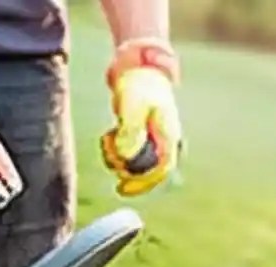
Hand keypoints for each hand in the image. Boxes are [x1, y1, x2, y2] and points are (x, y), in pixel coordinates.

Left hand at [100, 40, 183, 196]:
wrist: (138, 70)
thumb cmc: (139, 86)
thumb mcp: (133, 106)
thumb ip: (131, 132)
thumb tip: (125, 157)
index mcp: (168, 136)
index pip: (161, 170)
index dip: (143, 183)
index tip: (122, 188)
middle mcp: (163, 142)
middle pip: (147, 172)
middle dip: (125, 170)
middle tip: (109, 157)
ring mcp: (152, 141)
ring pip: (135, 165)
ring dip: (117, 160)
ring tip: (107, 139)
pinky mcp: (140, 138)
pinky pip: (128, 155)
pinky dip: (115, 152)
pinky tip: (108, 136)